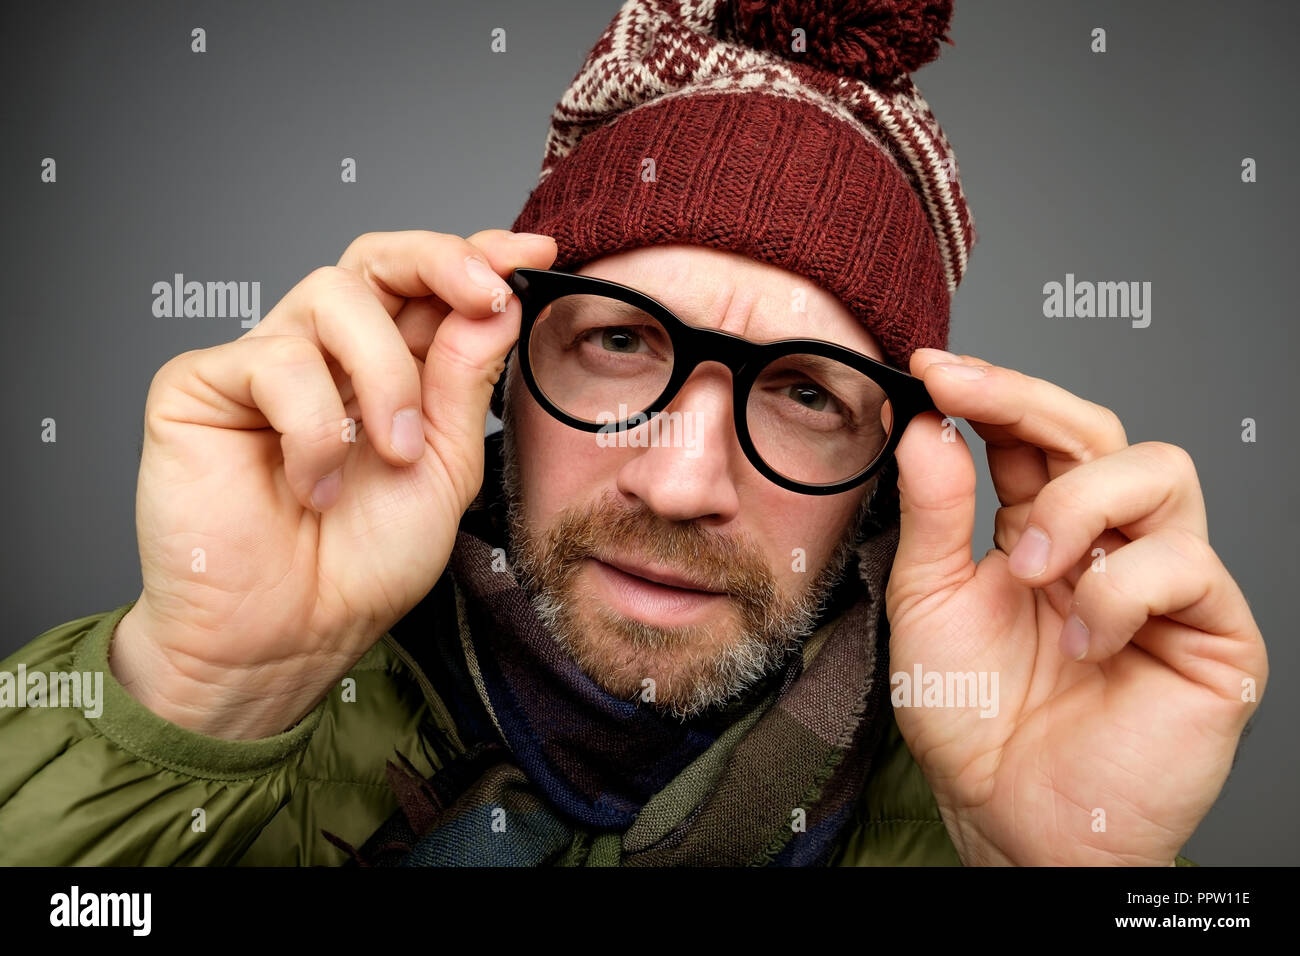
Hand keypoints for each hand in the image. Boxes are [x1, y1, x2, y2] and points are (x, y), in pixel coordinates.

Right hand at [111, 230, 556, 738]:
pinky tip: (311, 483)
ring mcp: (264, 364)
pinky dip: (314, 426)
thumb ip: (464, 384)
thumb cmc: (362, 563)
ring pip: (332, 295)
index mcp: (388, 370)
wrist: (289, 635)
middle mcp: (327, 357)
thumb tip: (496, 303)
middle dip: (440, 261)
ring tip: (393, 452)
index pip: (426, 286)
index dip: (476, 257)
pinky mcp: (201, 384)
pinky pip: (273, 359)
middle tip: (485, 293)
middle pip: (376, 258)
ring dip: (385, 375)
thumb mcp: (444, 468)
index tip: (532, 253)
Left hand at [885, 348, 1266, 865]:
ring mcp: (1164, 582)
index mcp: (1041, 531)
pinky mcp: (1213, 631)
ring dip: (1078, 505)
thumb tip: (927, 428)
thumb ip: (933, 515)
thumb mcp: (929, 603)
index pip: (1033, 434)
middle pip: (1099, 429)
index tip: (934, 370)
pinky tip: (1082, 642)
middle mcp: (1107, 544)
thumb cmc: (972, 720)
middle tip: (964, 395)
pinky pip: (1186, 567)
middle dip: (1028, 402)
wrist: (1009, 817)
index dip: (991, 391)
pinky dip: (1118, 593)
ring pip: (1160, 472)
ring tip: (1027, 568)